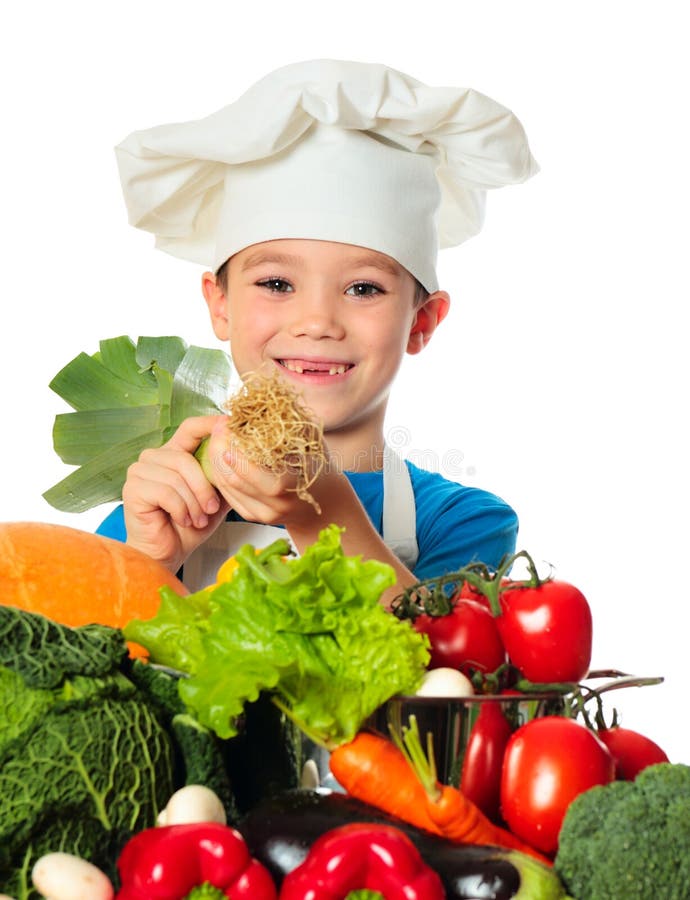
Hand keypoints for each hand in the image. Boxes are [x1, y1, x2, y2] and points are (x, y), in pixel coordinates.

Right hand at [122, 415, 230, 570]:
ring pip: (176, 477)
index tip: (230, 425)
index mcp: (174, 453)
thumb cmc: (191, 525)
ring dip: (193, 503)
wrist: (170, 553)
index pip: (190, 428)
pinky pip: (165, 492)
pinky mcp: (132, 489)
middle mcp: (154, 457)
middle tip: (211, 508)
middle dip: (204, 486)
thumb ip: (225, 474)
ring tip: (197, 519)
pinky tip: (183, 520)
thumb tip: (245, 453)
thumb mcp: (217, 496)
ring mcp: (139, 471)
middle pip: (185, 458)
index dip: (210, 425)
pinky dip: (180, 510)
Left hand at [206, 433, 326, 531]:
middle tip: (219, 425)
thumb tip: (274, 395)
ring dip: (215, 457)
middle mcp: (277, 506)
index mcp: (295, 486)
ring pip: (225, 485)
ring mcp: (262, 514)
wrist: (323, 501)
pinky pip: (226, 492)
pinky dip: (219, 470)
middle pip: (234, 479)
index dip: (239, 456)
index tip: (229, 428)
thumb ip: (295, 421)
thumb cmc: (318, 465)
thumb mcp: (314, 442)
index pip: (260, 476)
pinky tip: (221, 452)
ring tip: (218, 434)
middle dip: (220, 449)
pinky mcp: (251, 515)